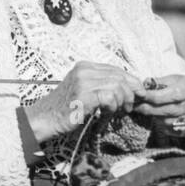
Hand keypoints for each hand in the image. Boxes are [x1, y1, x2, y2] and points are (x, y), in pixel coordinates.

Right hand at [26, 61, 140, 140]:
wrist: (45, 119)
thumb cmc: (65, 109)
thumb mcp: (84, 92)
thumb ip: (102, 87)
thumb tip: (129, 90)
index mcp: (85, 66)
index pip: (117, 70)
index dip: (132, 81)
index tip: (139, 94)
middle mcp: (85, 70)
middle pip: (120, 77)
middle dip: (131, 92)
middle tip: (130, 107)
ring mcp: (83, 81)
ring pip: (118, 86)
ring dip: (122, 102)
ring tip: (117, 112)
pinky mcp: (84, 94)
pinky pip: (110, 97)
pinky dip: (112, 108)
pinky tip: (106, 115)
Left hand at [131, 74, 184, 136]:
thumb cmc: (184, 88)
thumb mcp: (175, 79)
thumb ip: (160, 81)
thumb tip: (144, 84)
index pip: (172, 94)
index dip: (154, 95)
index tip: (140, 95)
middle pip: (168, 109)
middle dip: (148, 107)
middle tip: (135, 105)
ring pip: (166, 120)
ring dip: (152, 115)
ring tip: (144, 109)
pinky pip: (168, 128)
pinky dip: (159, 123)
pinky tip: (157, 116)